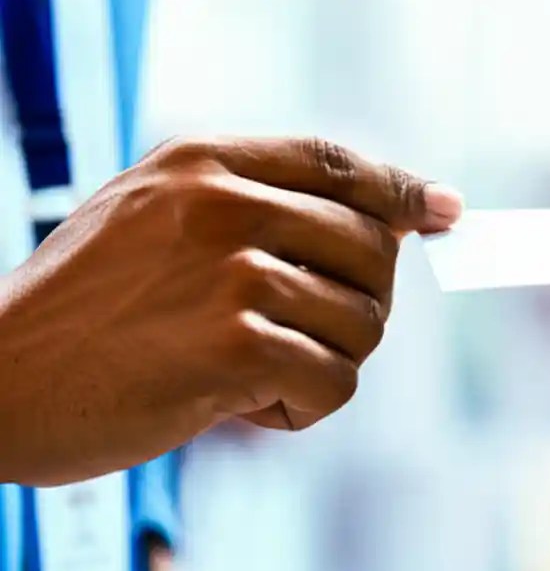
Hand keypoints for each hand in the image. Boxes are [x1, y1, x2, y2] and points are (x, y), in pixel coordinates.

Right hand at [0, 137, 462, 484]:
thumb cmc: (83, 309)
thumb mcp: (154, 219)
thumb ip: (261, 205)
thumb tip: (397, 217)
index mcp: (205, 161)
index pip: (337, 163)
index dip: (400, 190)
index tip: (445, 212)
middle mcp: (223, 203)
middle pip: (372, 248)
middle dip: (357, 303)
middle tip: (299, 337)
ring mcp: (231, 271)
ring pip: (363, 322)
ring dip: (323, 362)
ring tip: (251, 374)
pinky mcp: (234, 346)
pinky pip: (334, 382)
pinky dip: (300, 408)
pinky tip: (240, 407)